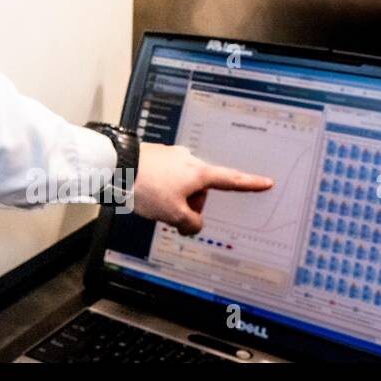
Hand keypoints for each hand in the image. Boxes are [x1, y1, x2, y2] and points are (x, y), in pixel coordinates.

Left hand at [131, 143, 273, 234]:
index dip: (249, 184)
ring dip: (173, 197)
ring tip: (153, 203)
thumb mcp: (173, 214)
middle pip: (200, 189)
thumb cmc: (146, 188)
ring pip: (181, 185)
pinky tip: (146, 194)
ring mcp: (170, 155)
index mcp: (198, 172)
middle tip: (172, 215)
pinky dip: (160, 189)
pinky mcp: (154, 156)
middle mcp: (187, 159)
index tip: (265, 182)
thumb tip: (194, 224)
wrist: (115, 166)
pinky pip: (165, 177)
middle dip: (190, 204)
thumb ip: (191, 223)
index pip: (231, 180)